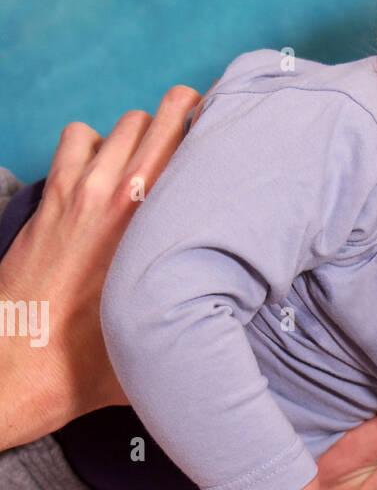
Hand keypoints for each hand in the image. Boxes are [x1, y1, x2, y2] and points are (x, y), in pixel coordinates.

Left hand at [0, 85, 200, 450]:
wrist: (22, 369)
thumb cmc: (95, 363)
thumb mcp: (172, 334)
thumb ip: (208, 311)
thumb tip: (240, 309)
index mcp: (155, 224)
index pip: (190, 143)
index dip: (211, 126)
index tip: (225, 132)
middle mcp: (118, 195)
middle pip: (158, 120)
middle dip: (179, 121)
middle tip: (193, 137)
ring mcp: (77, 192)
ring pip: (120, 127)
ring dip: (135, 135)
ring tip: (147, 160)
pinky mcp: (49, 199)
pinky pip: (76, 140)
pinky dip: (90, 146)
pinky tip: (99, 173)